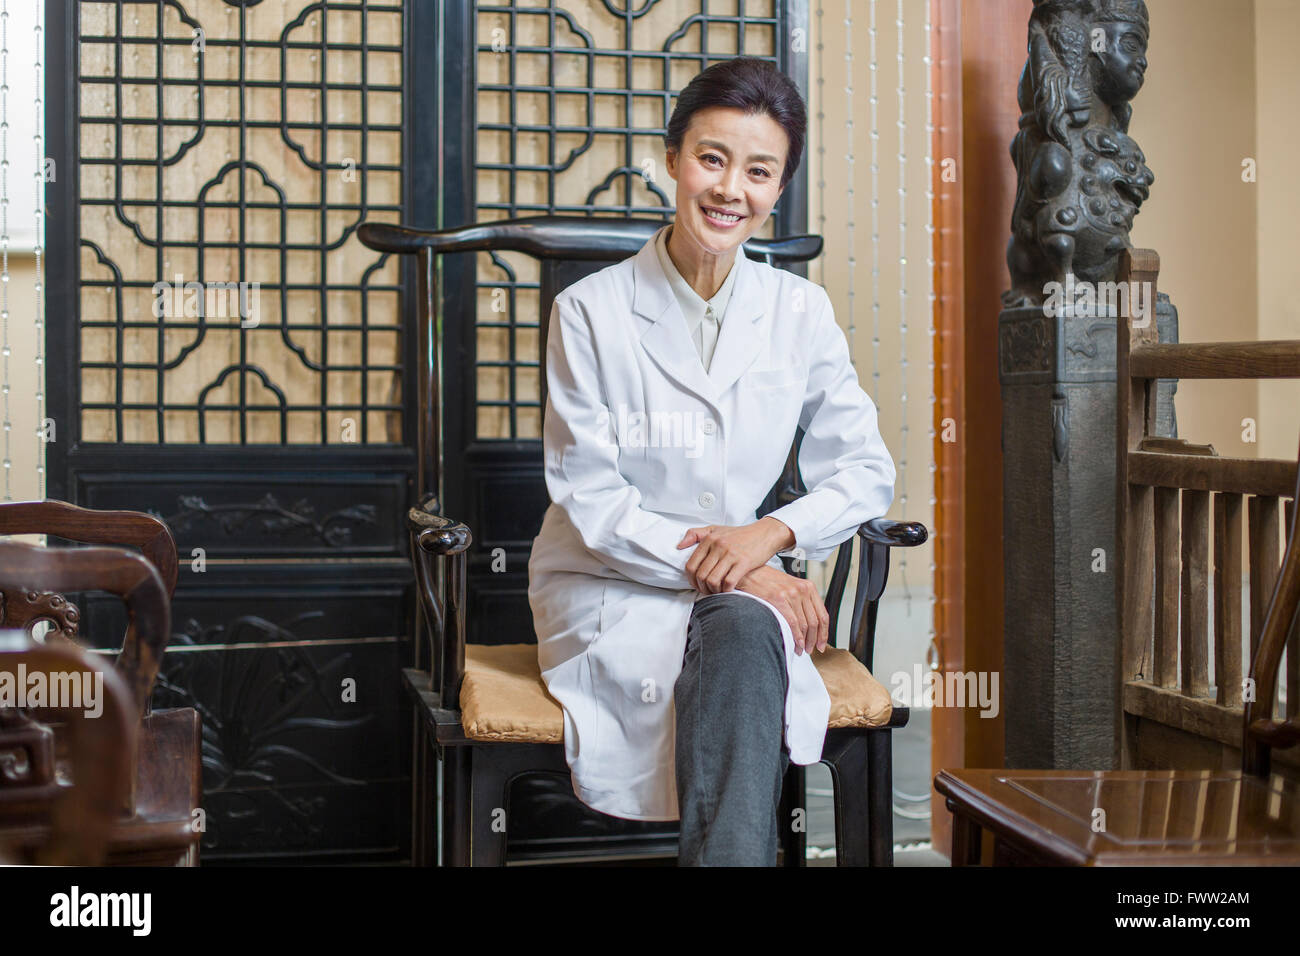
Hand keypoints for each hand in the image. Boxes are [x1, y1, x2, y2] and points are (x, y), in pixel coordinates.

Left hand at [676, 517, 794, 593]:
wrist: (765, 533)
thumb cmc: (740, 534)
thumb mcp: (716, 529)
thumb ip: (695, 534)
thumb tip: (679, 546)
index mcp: (709, 539)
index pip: (691, 564)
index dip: (691, 579)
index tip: (696, 584)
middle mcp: (718, 546)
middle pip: (700, 575)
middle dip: (701, 588)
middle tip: (706, 591)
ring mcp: (731, 554)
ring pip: (712, 580)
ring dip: (712, 591)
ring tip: (716, 592)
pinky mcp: (743, 563)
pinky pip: (728, 582)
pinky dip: (725, 591)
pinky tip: (728, 590)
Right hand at [735, 565, 829, 655]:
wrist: (750, 573)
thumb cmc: (768, 581)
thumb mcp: (790, 588)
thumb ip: (802, 602)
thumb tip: (809, 626)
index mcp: (808, 587)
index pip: (823, 615)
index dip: (824, 633)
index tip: (821, 644)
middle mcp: (802, 590)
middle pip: (815, 622)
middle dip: (814, 640)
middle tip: (811, 649)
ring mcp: (791, 594)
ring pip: (804, 625)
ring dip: (804, 642)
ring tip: (801, 650)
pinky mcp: (779, 599)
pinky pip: (793, 623)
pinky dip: (796, 637)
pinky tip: (795, 644)